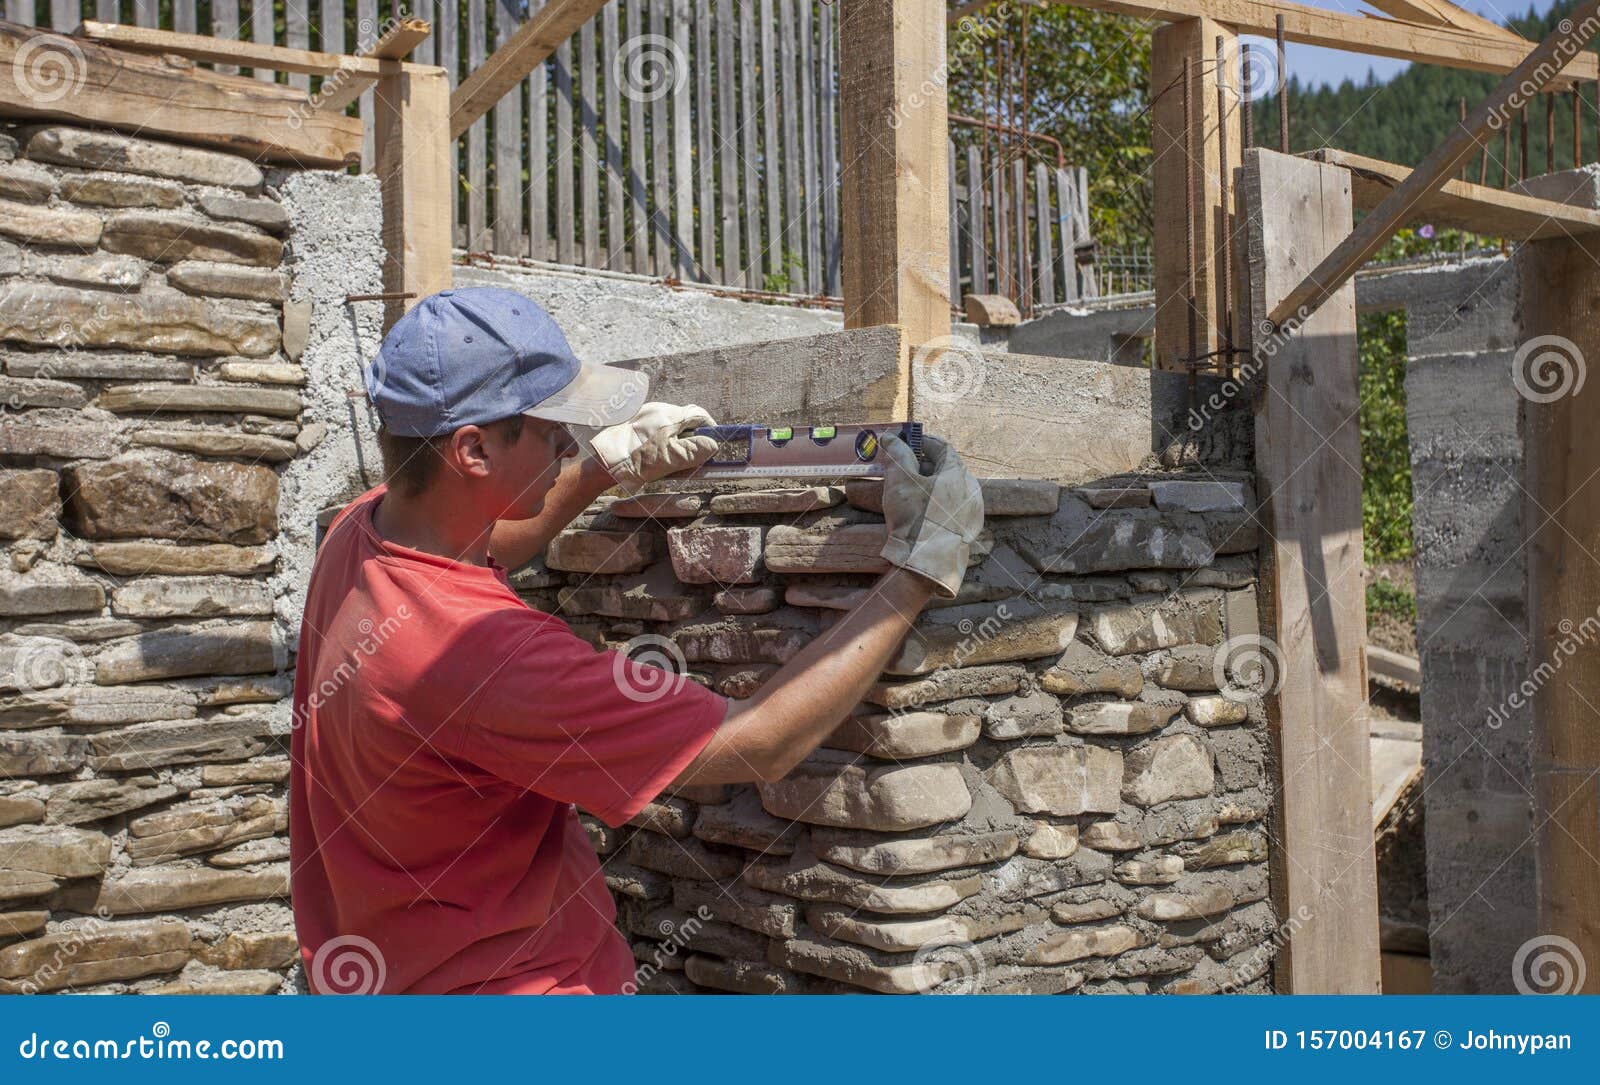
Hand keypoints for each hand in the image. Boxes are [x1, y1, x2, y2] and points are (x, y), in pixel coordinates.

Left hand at [590, 402, 719, 489]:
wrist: (601, 463)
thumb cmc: (635, 461)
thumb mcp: (669, 459)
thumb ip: (694, 451)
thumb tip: (713, 445)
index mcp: (668, 414)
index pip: (699, 414)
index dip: (710, 429)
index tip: (713, 446)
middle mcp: (656, 409)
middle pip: (685, 421)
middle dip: (692, 439)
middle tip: (692, 459)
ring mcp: (643, 415)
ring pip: (670, 426)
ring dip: (677, 442)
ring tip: (672, 462)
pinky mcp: (633, 423)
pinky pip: (655, 429)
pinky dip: (663, 442)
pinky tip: (656, 458)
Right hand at [877, 434, 983, 597]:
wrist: (925, 562)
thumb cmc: (914, 517)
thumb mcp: (900, 480)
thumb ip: (897, 454)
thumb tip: (891, 437)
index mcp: (959, 474)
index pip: (943, 448)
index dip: (923, 442)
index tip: (908, 442)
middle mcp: (970, 490)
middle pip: (947, 469)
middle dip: (925, 464)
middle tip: (906, 466)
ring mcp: (971, 512)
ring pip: (950, 490)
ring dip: (931, 485)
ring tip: (911, 490)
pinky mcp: (966, 531)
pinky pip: (951, 509)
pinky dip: (937, 503)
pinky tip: (922, 511)